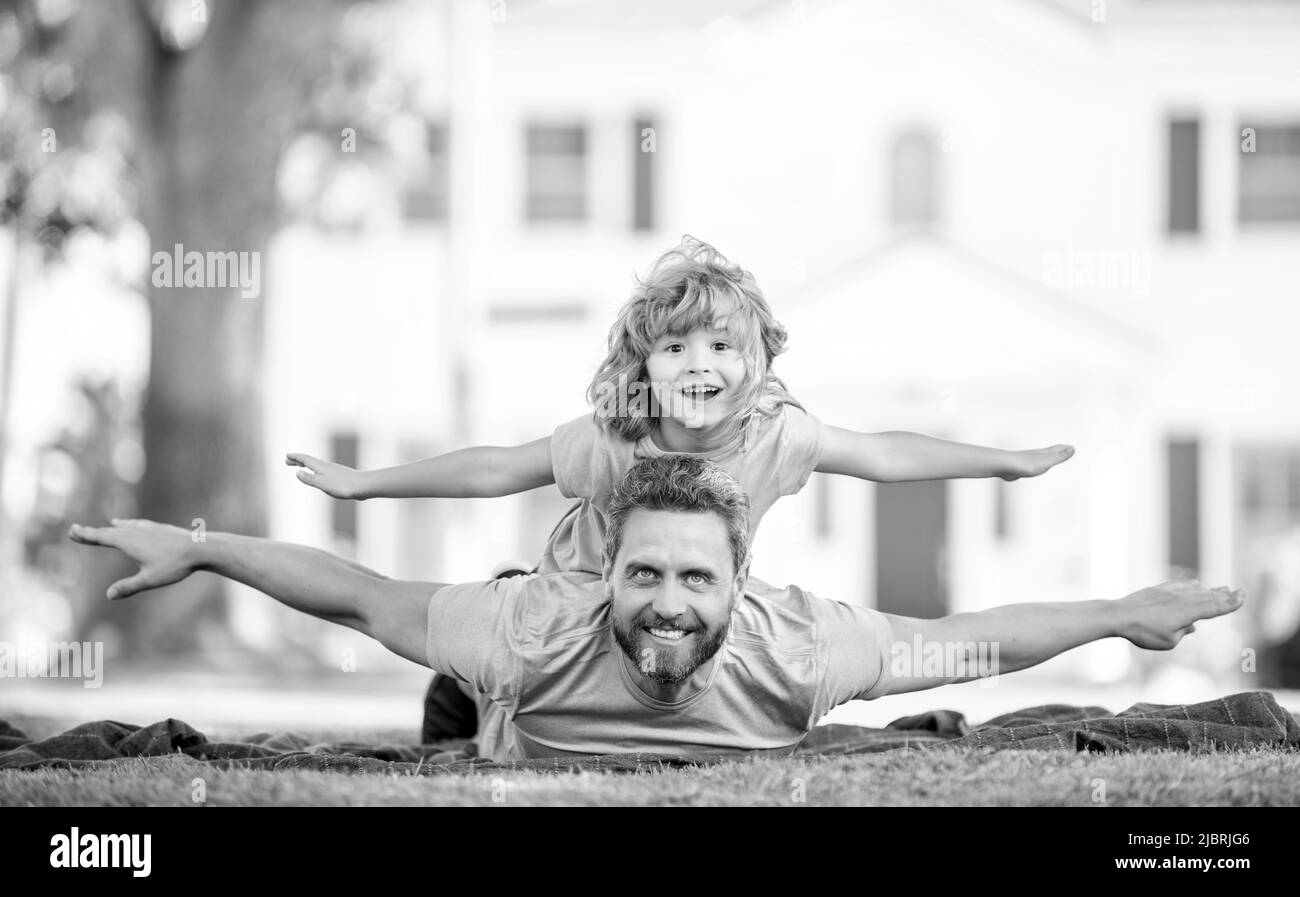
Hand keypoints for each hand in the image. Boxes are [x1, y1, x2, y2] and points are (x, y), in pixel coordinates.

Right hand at [68, 519, 199, 599]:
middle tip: (77, 530)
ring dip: (115, 527)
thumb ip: (129, 587)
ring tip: (110, 524)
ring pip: (127, 526)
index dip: (86, 535)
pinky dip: (133, 524)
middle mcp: (137, 531)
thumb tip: (109, 595)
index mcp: (129, 541)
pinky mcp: (162, 528)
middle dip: (94, 532)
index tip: (72, 531)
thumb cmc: (175, 565)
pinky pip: (142, 524)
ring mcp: (150, 528)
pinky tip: (137, 525)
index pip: (102, 537)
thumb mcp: (150, 579)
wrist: (201, 547)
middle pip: (110, 531)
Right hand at [285, 453, 365, 499]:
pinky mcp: (340, 475)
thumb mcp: (323, 484)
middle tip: (288, 461)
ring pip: (317, 464)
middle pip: (310, 460)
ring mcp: (334, 470)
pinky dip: (316, 469)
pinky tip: (319, 474)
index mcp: (321, 467)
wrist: (364, 486)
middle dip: (298, 460)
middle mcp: (327, 466)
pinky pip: (323, 469)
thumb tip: (297, 473)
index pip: (305, 459)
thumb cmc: (343, 486)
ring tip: (301, 466)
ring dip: (306, 464)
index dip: (295, 458)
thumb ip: (310, 479)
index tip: (286, 456)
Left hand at [1001, 444, 1074, 480]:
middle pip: (1050, 452)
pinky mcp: (1021, 467)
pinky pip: (1031, 465)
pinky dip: (1036, 464)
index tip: (1071, 447)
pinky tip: (1033, 467)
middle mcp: (1036, 455)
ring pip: (1040, 457)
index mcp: (1044, 454)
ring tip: (1050, 457)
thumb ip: (1060, 456)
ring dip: (1046, 457)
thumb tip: (1072, 448)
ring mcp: (1028, 460)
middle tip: (1064, 449)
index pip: (1058, 450)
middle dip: (1058, 451)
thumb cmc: (1025, 464)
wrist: (1005, 466)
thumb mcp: (1048, 461)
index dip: (1065, 449)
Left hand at [1117, 580, 1244, 649]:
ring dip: (1210, 590)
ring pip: (1195, 590)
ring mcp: (1170, 592)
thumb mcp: (1168, 641)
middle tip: (1238, 591)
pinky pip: (1179, 586)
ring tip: (1223, 588)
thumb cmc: (1144, 632)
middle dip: (1224, 595)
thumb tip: (1189, 625)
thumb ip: (1182, 632)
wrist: (1119, 615)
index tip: (1242, 596)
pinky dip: (1190, 585)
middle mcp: (1182, 599)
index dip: (1230, 603)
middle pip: (1208, 597)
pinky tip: (1196, 584)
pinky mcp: (1158, 590)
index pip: (1215, 607)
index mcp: (1189, 612)